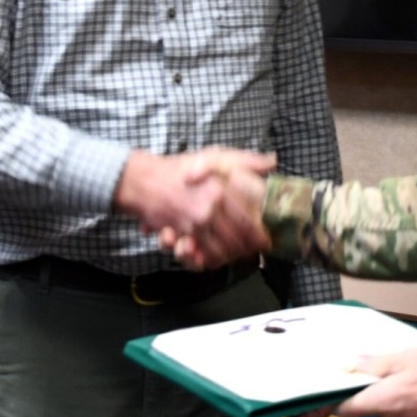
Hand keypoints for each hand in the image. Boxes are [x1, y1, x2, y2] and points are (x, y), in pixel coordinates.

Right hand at [114, 147, 274, 267]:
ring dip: (232, 255)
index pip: (249, 220)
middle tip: (260, 249)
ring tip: (241, 253)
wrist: (143, 179)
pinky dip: (210, 260)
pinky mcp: (180, 235)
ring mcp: (193, 224)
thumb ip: (245, 161)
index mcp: (220, 190)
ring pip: (220, 251)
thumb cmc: (181, 167)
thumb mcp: (215, 156)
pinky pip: (200, 256)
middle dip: (250, 248)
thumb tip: (272, 161)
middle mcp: (208, 209)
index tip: (270, 237)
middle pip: (237, 240)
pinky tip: (217, 257)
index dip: (261, 233)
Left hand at [336, 348, 416, 416]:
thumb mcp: (409, 358)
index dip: (343, 402)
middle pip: (376, 411)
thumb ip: (379, 364)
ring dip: (402, 408)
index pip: (348, 410)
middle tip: (403, 379)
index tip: (346, 393)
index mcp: (383, 400)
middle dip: (384, 398)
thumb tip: (355, 365)